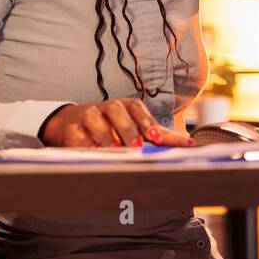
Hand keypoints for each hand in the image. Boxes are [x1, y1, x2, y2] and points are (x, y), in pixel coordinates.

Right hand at [39, 98, 195, 147]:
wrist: (69, 123)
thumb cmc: (108, 126)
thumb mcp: (132, 127)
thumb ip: (157, 136)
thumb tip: (188, 144)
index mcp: (125, 106)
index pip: (138, 109)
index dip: (147, 122)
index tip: (156, 138)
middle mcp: (107, 107)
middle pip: (117, 112)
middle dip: (128, 130)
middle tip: (135, 147)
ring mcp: (88, 115)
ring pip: (97, 121)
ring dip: (106, 137)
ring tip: (114, 151)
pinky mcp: (71, 128)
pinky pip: (78, 135)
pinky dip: (85, 144)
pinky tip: (93, 153)